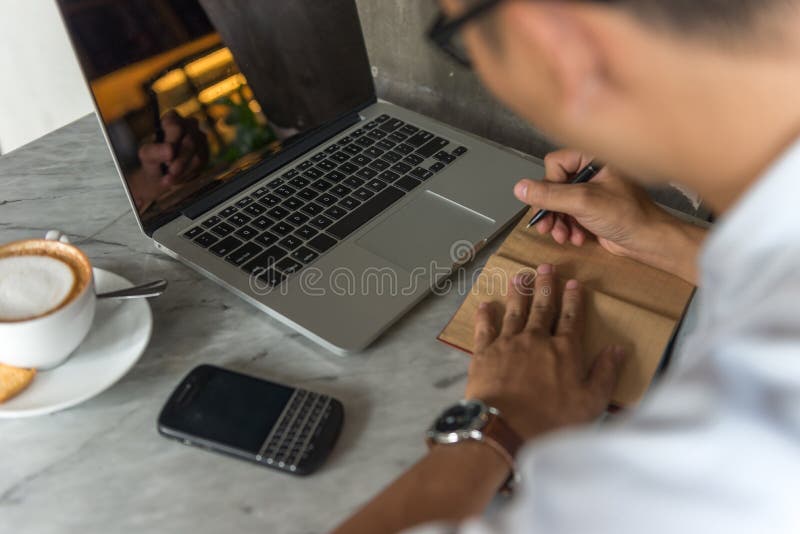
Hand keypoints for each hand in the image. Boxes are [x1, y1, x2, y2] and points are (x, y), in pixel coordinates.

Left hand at [137, 111, 208, 181]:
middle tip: (170, 171)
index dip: (172, 142)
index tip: (167, 158)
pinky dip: (189, 172)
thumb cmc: (153, 160)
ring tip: (170, 177)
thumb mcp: (146, 156)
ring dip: (183, 169)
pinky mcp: (205, 152)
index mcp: (172, 118)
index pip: (176, 126)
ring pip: (196, 154)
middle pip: (189, 141)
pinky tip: (179, 176)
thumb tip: (170, 150)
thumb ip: (154, 151)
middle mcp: (189, 124)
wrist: (162, 175)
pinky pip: (201, 163)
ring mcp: (200, 138)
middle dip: (180, 160)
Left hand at [465, 264, 625, 440]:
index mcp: (564, 350)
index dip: (574, 299)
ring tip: (519, 277)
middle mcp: (536, 339)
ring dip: (518, 293)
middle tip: (545, 267)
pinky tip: (485, 304)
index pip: (572, 318)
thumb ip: (605, 373)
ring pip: (514, 311)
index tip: (573, 282)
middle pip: (543, 308)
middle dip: (545, 286)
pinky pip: (485, 328)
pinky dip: (485, 315)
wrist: (507, 426)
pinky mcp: (484, 353)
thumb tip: (618, 348)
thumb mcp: (591, 401)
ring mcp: (508, 343)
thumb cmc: (552, 418)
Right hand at [514, 149, 671, 258]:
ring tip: (563, 236)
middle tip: (547, 226)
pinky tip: (576, 238)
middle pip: (554, 185)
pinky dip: (568, 228)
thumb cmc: (629, 216)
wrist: (648, 241)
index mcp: (595, 158)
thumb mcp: (583, 202)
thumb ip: (550, 194)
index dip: (550, 185)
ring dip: (558, 222)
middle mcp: (592, 172)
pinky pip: (568, 215)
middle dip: (551, 209)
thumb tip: (520, 188)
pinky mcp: (592, 209)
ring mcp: (592, 191)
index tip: (554, 203)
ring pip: (559, 203)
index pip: (555, 163)